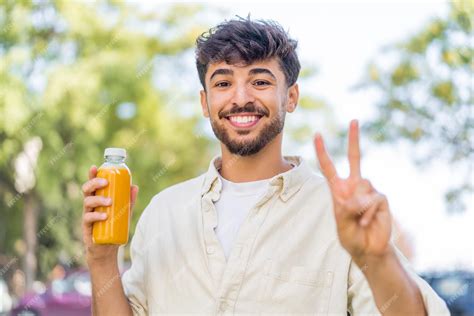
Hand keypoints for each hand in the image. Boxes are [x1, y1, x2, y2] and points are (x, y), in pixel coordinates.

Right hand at [81, 165, 138, 261]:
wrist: (107, 248)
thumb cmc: (114, 227)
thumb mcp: (124, 212)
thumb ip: (128, 200)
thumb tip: (135, 186)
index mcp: (97, 199)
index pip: (93, 185)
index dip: (92, 175)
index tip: (95, 167)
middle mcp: (90, 206)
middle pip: (87, 190)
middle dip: (94, 183)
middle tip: (105, 182)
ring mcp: (87, 216)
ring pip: (87, 203)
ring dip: (98, 200)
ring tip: (110, 202)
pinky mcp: (87, 227)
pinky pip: (88, 219)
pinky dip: (96, 216)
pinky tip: (104, 216)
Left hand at [314, 119, 391, 260]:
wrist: (369, 249)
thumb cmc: (351, 236)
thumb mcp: (340, 224)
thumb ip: (345, 210)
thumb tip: (358, 197)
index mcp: (339, 189)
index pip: (329, 167)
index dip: (323, 152)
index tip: (317, 135)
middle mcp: (354, 185)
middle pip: (356, 157)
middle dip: (354, 139)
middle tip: (354, 120)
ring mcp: (369, 190)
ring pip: (363, 184)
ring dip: (359, 205)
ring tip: (359, 220)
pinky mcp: (381, 198)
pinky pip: (373, 199)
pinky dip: (368, 212)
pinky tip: (368, 222)